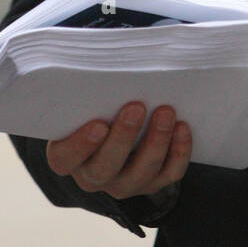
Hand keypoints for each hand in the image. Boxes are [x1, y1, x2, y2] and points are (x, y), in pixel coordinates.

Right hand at [46, 102, 191, 198]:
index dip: (81, 145)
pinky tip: (182, 127)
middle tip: (136, 107)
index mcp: (66, 156)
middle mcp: (92, 176)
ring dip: (155, 142)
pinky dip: (178, 152)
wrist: (120, 121)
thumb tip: (103, 63)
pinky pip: (168, 174)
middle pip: (104, 168)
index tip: (99, 124)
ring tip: (166, 112)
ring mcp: (124, 183)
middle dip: (123, 138)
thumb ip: (86, 91)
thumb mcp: (84, 100)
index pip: (65, 158)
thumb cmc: (97, 106)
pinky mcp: (153, 183)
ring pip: (140, 173)